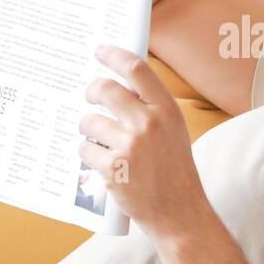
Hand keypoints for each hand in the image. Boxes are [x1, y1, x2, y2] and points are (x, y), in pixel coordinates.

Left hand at [78, 45, 218, 245]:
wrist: (179, 212)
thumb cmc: (174, 169)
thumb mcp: (174, 130)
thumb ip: (150, 107)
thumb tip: (115, 83)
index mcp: (167, 109)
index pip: (137, 69)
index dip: (114, 55)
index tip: (100, 51)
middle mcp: (149, 123)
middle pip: (105, 88)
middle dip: (91, 90)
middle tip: (90, 95)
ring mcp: (129, 146)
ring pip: (89, 122)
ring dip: (88, 130)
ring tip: (101, 141)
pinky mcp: (112, 168)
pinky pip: (84, 149)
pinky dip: (88, 154)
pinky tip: (102, 162)